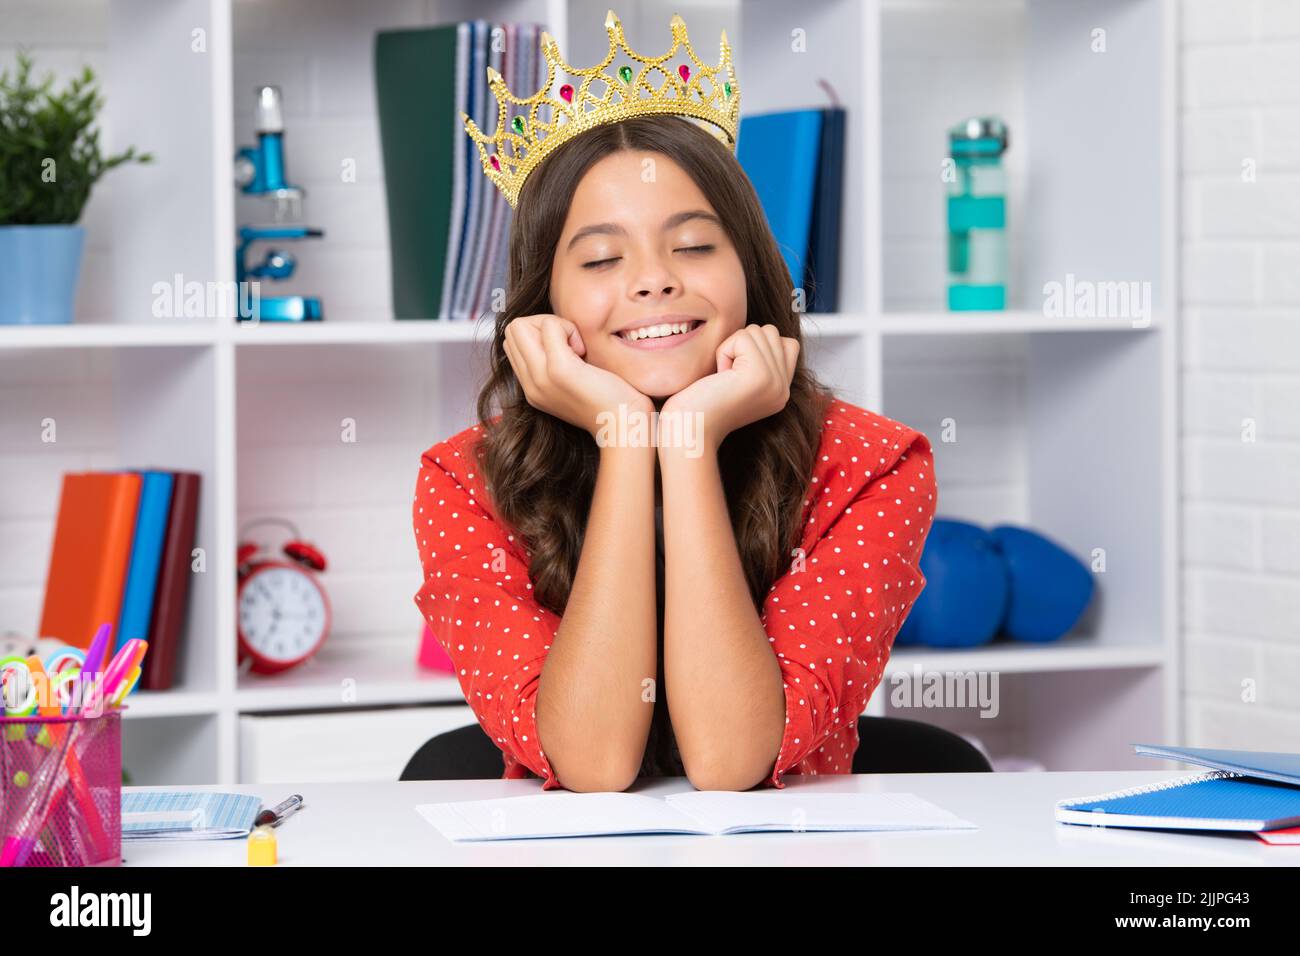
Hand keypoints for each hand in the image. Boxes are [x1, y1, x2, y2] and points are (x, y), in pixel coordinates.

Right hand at [503, 314, 652, 438]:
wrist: (625, 426)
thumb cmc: (612, 401)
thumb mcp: (575, 383)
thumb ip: (559, 363)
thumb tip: (557, 332)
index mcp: (533, 388)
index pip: (513, 342)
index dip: (538, 333)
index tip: (568, 348)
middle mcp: (531, 385)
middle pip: (512, 331)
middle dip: (541, 324)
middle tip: (572, 343)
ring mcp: (541, 378)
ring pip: (521, 325)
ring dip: (553, 325)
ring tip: (577, 348)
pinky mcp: (559, 370)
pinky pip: (548, 326)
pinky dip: (568, 328)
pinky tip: (585, 351)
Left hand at [660, 324, 798, 450]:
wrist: (690, 429)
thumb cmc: (701, 403)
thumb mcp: (738, 380)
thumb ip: (757, 359)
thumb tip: (759, 331)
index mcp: (781, 391)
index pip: (787, 343)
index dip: (757, 346)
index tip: (735, 373)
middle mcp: (783, 389)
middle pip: (771, 333)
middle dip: (741, 345)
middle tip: (726, 376)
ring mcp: (775, 383)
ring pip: (758, 331)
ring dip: (732, 348)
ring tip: (723, 377)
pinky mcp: (760, 375)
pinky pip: (743, 337)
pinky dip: (724, 352)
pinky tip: (719, 377)